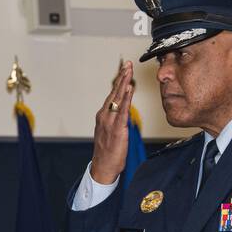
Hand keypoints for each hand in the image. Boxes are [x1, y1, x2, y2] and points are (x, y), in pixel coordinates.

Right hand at [91, 59, 134, 184]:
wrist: (103, 168)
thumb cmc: (108, 153)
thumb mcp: (110, 133)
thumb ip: (116, 120)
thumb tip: (123, 113)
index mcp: (103, 116)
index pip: (112, 95)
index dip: (119, 81)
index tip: (124, 70)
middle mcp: (104, 116)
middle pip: (114, 93)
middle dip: (121, 77)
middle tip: (127, 64)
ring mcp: (109, 122)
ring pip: (117, 98)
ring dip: (124, 83)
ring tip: (128, 71)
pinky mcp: (117, 129)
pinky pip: (122, 111)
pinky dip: (126, 98)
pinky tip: (129, 89)